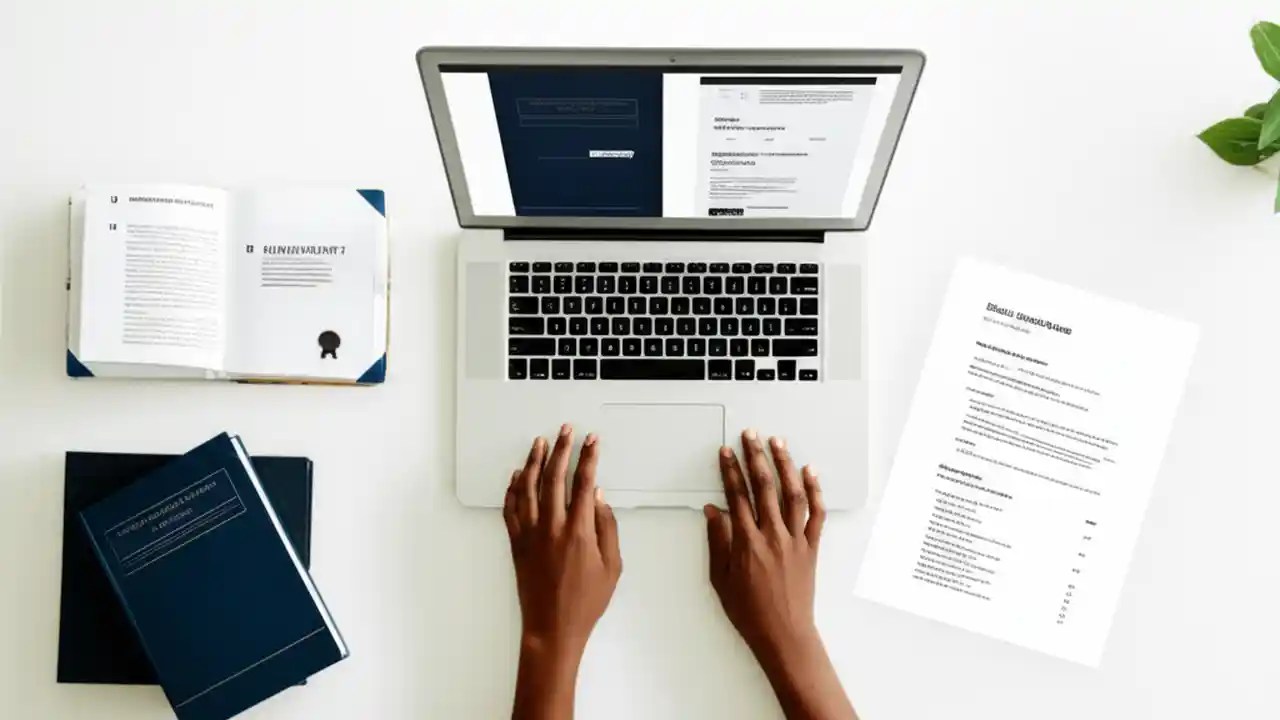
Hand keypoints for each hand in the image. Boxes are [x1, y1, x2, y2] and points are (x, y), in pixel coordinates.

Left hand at [506, 425, 620, 719]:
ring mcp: (531, 534)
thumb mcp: (612, 566)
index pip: (584, 483)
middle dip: (561, 449)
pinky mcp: (517, 543)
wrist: (552, 627)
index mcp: (579, 532)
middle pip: (554, 477)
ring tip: (539, 443)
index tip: (592, 441)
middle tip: (565, 431)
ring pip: (528, 488)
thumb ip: (607, 528)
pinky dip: (513, 489)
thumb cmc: (585, 602)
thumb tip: (599, 498)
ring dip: (534, 462)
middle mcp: (552, 527)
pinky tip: (517, 476)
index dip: (588, 457)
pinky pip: (511, 509)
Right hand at [705, 430, 854, 719]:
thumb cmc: (750, 611)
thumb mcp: (721, 578)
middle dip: (755, 457)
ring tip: (778, 443)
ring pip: (792, 493)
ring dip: (785, 465)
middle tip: (750, 435)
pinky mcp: (811, 547)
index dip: (730, 471)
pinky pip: (816, 514)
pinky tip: (810, 472)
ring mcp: (795, 540)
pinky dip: (814, 491)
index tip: (726, 452)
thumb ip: (717, 541)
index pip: (737, 496)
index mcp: (747, 542)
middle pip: (764, 486)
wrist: (783, 633)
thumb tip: (713, 511)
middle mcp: (772, 535)